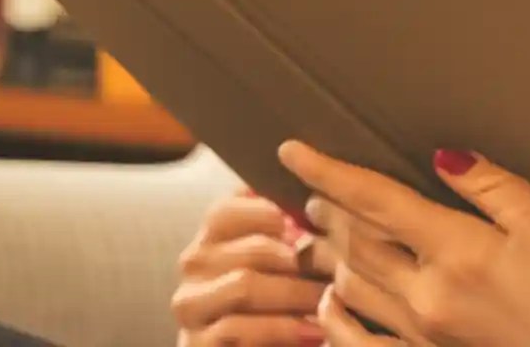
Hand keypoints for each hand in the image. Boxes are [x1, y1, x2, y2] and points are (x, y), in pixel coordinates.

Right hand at [172, 186, 333, 345]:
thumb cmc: (277, 307)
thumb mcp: (283, 266)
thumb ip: (288, 233)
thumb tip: (316, 197)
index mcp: (212, 237)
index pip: (226, 209)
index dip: (268, 213)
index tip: (307, 227)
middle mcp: (194, 265)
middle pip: (249, 247)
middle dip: (301, 260)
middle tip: (339, 268)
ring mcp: (191, 305)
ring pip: (244, 285)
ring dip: (295, 294)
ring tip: (329, 301)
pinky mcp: (197, 343)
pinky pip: (238, 328)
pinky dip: (282, 329)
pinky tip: (313, 332)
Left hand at [278, 140, 529, 346]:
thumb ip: (492, 188)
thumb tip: (442, 155)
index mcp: (459, 250)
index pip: (373, 198)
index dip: (326, 170)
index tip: (291, 150)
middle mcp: (430, 294)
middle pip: (354, 241)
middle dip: (327, 213)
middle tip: (311, 197)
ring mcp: (423, 336)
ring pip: (351, 286)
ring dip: (327, 259)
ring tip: (313, 239)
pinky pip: (359, 346)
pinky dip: (335, 322)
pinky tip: (329, 303)